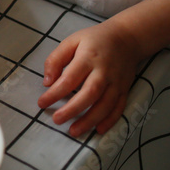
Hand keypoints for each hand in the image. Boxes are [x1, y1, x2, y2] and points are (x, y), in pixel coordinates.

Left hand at [38, 20, 139, 137]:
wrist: (127, 38)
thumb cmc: (94, 40)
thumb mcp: (71, 41)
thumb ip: (56, 60)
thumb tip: (47, 82)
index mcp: (88, 57)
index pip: (69, 79)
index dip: (55, 93)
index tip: (42, 103)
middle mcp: (104, 71)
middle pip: (90, 93)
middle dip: (72, 109)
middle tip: (56, 120)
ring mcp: (117, 82)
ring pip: (105, 104)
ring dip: (90, 120)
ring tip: (74, 131)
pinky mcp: (125, 89)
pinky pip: (119, 107)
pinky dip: (110, 120)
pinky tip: (98, 130)